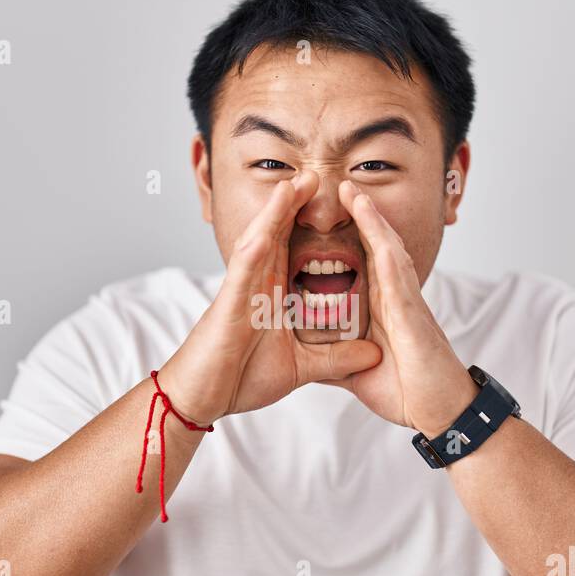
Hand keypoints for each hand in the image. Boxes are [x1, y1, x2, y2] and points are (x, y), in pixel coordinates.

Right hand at [158, 171, 382, 424]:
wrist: (201, 399)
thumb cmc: (239, 379)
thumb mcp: (301, 367)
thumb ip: (335, 358)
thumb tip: (373, 353)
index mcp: (270, 294)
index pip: (293, 250)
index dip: (310, 225)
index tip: (337, 204)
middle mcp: (254, 285)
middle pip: (276, 236)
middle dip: (294, 205)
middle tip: (317, 175)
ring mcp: (239, 292)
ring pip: (258, 243)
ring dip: (274, 214)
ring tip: (293, 184)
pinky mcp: (227, 306)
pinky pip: (241, 273)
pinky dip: (252, 250)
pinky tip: (264, 232)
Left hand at [321, 181, 478, 435]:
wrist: (440, 412)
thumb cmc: (407, 390)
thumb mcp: (356, 371)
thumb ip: (335, 357)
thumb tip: (308, 355)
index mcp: (382, 306)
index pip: (360, 261)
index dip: (344, 237)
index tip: (320, 215)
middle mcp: (396, 297)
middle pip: (375, 246)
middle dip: (358, 215)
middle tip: (337, 185)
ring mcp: (407, 302)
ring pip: (388, 250)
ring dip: (372, 220)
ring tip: (353, 192)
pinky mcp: (414, 314)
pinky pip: (399, 275)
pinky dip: (387, 250)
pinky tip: (376, 232)